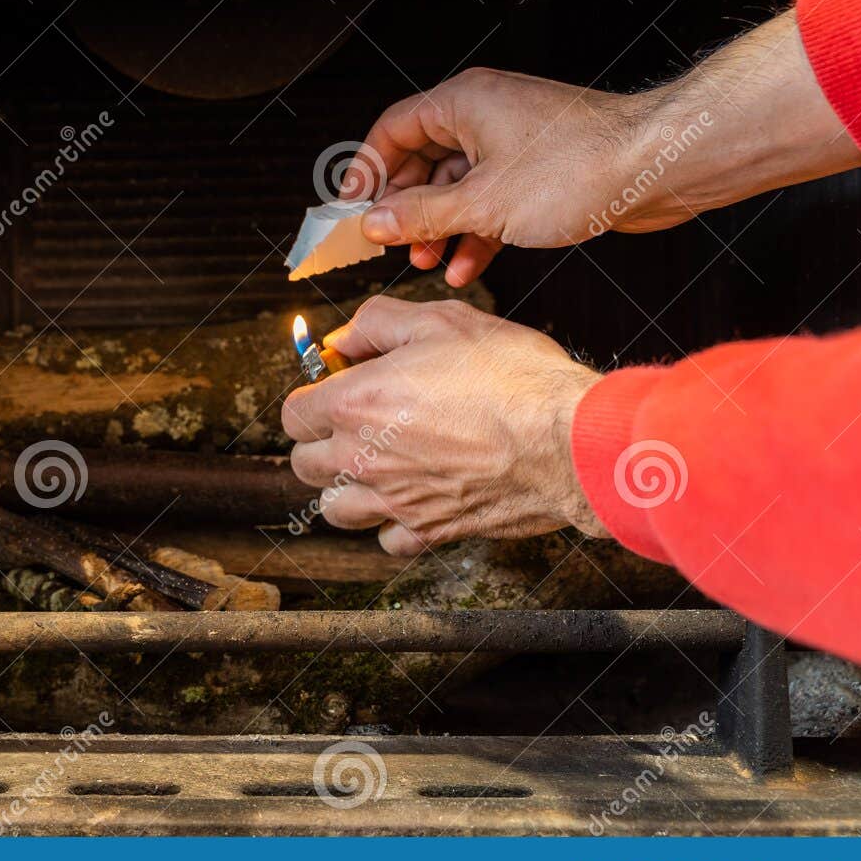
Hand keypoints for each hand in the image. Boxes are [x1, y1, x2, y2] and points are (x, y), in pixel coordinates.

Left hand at [281, 296, 605, 554]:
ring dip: (347, 489)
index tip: (339, 390)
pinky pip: (387, 540)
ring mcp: (395, 500)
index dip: (312, 398)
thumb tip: (341, 340)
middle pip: (304, 464)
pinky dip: (393, 524)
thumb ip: (377, 323)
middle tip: (359, 425)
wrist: (567, 439)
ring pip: (335, 509)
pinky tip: (415, 497)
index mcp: (357, 403)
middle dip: (322, 443)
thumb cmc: (511, 376)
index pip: (293, 414)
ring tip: (379, 466)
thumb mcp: (441, 320)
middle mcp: (365, 457)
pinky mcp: (430, 530)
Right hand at [342, 10, 860, 284]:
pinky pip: (493, 199)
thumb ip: (421, 215)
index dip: (366, 170)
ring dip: (441, 227)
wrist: (657, 168)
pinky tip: (470, 267)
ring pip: (458, 185)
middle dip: (407, 208)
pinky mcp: (541, 170)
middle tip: (392, 246)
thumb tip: (374, 222)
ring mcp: (514, 141)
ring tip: (430, 264)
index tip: (352, 209)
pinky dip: (477, 230)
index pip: (393, 130)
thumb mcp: (482, 204)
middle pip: (423, 160)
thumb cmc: (577, 170)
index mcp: (463, 104)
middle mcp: (485, 115)